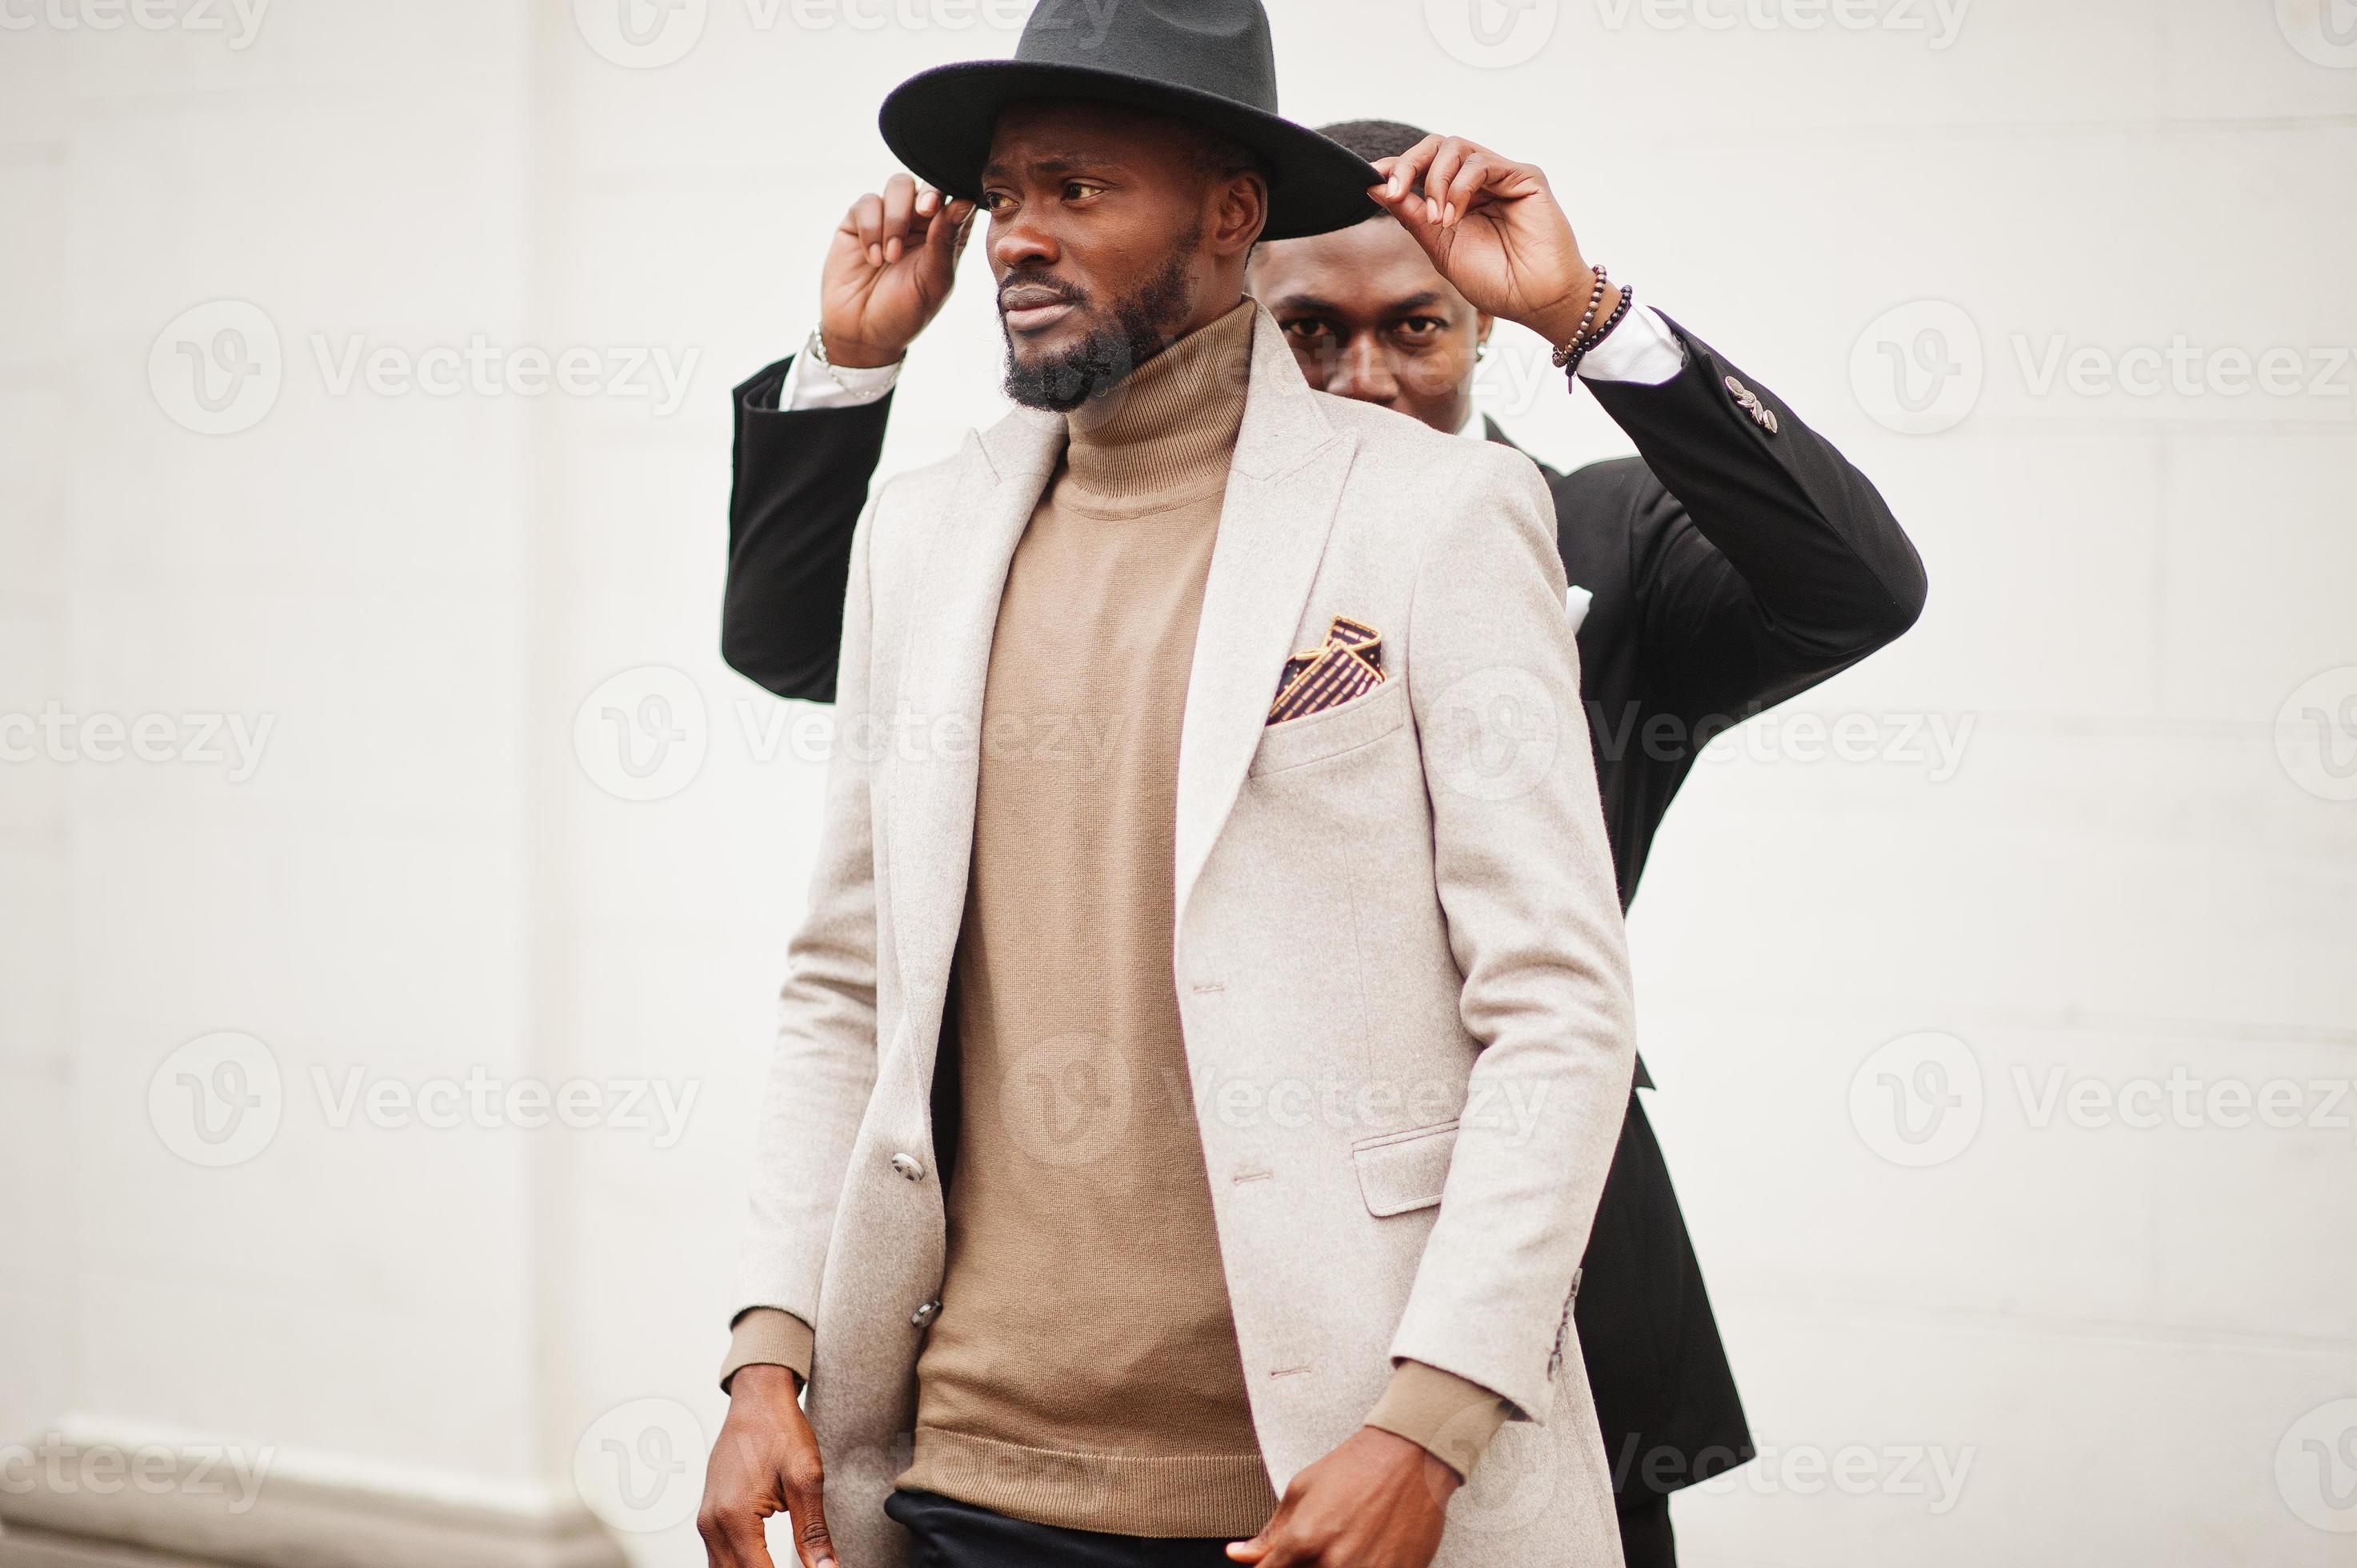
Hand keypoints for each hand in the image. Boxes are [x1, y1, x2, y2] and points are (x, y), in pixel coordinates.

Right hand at [697, 1365, 837, 1567]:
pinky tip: (761, 1565)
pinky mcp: (710, 1515)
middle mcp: (713, 1523)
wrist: (757, 1399)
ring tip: (779, 1565)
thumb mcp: (806, 1479)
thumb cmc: (780, 1430)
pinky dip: (739, 1566)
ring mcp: (707, 1520)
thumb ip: (813, 1532)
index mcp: (735, 1517)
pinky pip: (719, 1556)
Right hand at [819, 173, 976, 369]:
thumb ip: (946, 241)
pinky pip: (867, 203)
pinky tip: (874, 259)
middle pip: (927, 182)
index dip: (955, 193)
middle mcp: (920, 222)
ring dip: (896, 218)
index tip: (949, 208)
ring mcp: (888, 218)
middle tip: (926, 211)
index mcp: (946, 235)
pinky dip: (871, 229)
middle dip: (927, 193)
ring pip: (898, 186)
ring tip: (892, 256)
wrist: (861, 333)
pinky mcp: (858, 221)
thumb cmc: (905, 312)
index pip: (957, 198)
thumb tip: (964, 201)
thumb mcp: (932, 281)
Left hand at [1225, 1427, 1458, 1567]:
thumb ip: (1270, 1533)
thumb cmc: (1356, 1468)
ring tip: (1345, 1543)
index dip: (1268, 1567)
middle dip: (1301, 1566)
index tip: (1275, 1561)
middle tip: (1320, 1544)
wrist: (1411, 1457)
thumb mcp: (1301, 1491)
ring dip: (1327, 1566)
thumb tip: (1239, 1556)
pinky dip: (1360, 1566)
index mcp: (1303, 1541)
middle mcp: (1333, 1565)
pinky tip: (1365, 1549)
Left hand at [1367, 135, 1620, 352]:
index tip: (1369, 178)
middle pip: (1437, 146)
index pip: (1424, 166)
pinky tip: (1454, 216)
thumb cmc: (1494, 281)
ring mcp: (1503, 176)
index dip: (1396, 167)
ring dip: (1435, 181)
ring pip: (1455, 147)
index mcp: (1460, 197)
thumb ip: (1411, 215)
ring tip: (1438, 220)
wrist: (1534, 301)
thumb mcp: (1440, 246)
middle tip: (1394, 191)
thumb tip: (1374, 186)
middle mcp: (1481, 181)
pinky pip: (1480, 163)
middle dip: (1408, 164)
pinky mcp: (1525, 176)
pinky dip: (1459, 187)